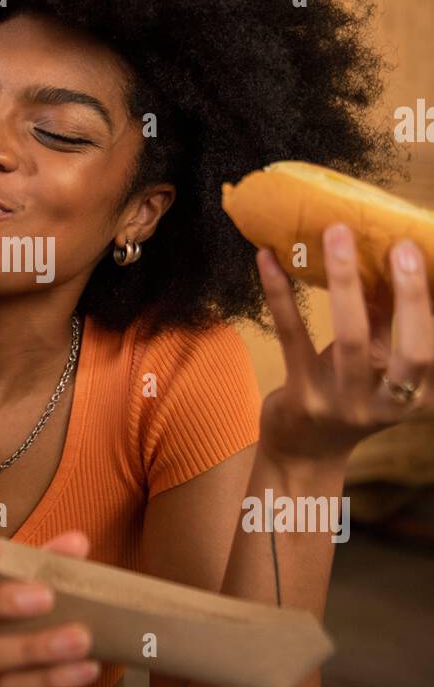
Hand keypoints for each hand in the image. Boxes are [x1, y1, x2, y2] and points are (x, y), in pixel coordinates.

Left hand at [257, 225, 432, 465]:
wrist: (303, 452)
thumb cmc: (347, 394)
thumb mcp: (376, 362)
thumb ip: (387, 318)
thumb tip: (392, 257)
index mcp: (418, 395)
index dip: (432, 303)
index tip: (424, 252)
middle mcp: (388, 405)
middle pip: (413, 352)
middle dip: (411, 296)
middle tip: (400, 247)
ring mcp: (344, 403)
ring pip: (351, 339)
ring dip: (344, 282)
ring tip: (337, 234)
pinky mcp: (301, 396)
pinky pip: (292, 337)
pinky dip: (281, 294)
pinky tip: (269, 259)